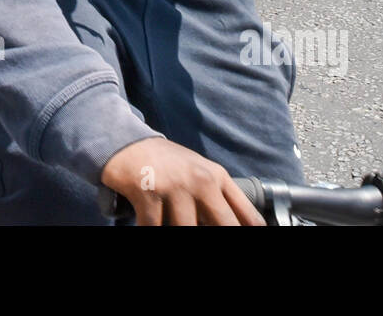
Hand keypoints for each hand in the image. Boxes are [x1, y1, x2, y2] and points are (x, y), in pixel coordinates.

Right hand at [100, 137, 263, 225]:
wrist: (128, 145)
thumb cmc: (166, 164)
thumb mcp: (199, 173)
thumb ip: (217, 198)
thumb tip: (233, 225)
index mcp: (217, 177)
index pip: (248, 216)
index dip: (254, 231)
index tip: (252, 237)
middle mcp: (201, 181)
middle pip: (224, 225)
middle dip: (217, 236)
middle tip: (199, 228)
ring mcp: (175, 187)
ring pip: (186, 230)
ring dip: (176, 228)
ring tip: (172, 221)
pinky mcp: (148, 193)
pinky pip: (154, 228)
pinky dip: (151, 229)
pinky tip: (151, 224)